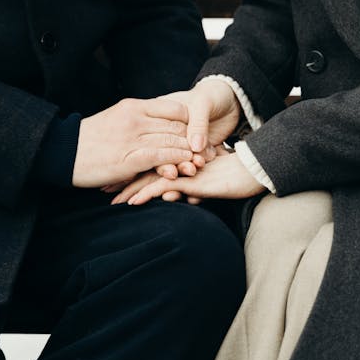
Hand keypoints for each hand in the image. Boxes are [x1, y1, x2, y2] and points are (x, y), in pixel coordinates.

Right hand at [72, 98, 193, 187]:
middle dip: (196, 140)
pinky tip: (182, 170)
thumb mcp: (116, 119)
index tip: (200, 135)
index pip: (175, 108)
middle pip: (177, 126)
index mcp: (134, 106)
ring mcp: (132, 138)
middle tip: (211, 152)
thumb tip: (161, 126)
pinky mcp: (128, 158)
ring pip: (172, 142)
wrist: (62, 151)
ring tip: (201, 163)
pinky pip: (160, 157)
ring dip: (189, 155)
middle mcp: (135, 118)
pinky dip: (174, 163)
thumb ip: (139, 120)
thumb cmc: (90, 139)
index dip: (191, 123)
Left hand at [115, 153, 264, 205]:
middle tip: (103, 187)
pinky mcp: (190, 178)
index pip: (152, 161)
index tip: (115, 177)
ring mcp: (184, 167)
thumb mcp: (208, 184)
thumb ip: (191, 188)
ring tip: (110, 197)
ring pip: (149, 176)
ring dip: (128, 187)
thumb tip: (174, 197)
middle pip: (145, 167)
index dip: (133, 168)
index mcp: (182, 157)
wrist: (255, 170)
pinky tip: (131, 202)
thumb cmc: (236, 176)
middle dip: (123, 178)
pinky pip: (163, 186)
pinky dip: (145, 194)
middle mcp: (180, 159)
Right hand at [154, 79, 241, 179]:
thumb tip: (195, 147)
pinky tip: (201, 167)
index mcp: (161, 115)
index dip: (160, 148)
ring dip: (184, 166)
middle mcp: (167, 131)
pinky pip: (192, 161)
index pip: (155, 134)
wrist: (231, 101)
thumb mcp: (204, 103)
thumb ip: (198, 124)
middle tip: (186, 168)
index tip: (170, 159)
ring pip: (176, 159)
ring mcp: (181, 142)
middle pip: (163, 150)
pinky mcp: (195, 151)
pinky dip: (196, 165)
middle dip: (172, 162)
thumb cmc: (212, 95)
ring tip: (193, 169)